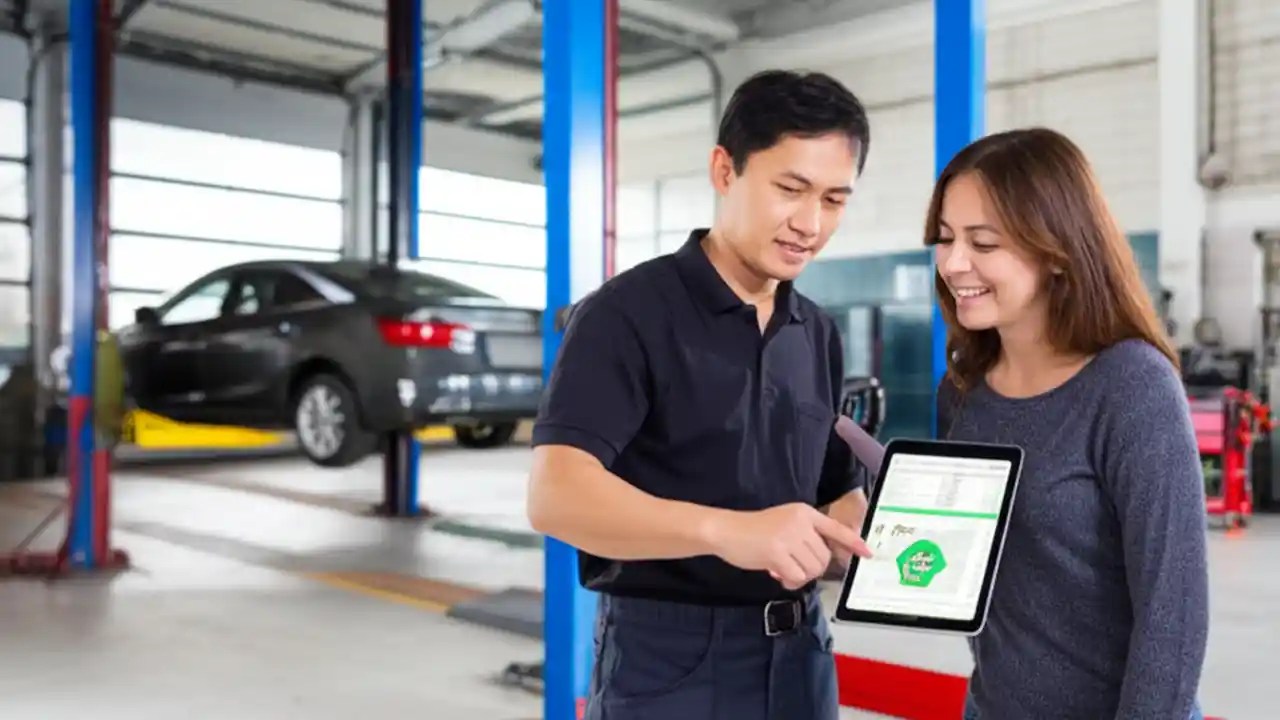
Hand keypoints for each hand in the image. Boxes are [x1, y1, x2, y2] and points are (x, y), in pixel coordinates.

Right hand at [706, 503, 871, 589]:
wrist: (726, 530)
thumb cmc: (753, 531)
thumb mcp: (783, 524)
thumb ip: (803, 537)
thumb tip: (818, 563)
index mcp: (804, 513)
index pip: (835, 528)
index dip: (853, 542)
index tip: (867, 552)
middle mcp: (800, 522)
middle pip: (824, 557)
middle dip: (811, 569)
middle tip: (791, 567)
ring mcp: (789, 537)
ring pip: (813, 569)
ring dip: (800, 576)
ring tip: (782, 570)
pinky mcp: (778, 552)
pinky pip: (797, 576)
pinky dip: (790, 581)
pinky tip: (777, 575)